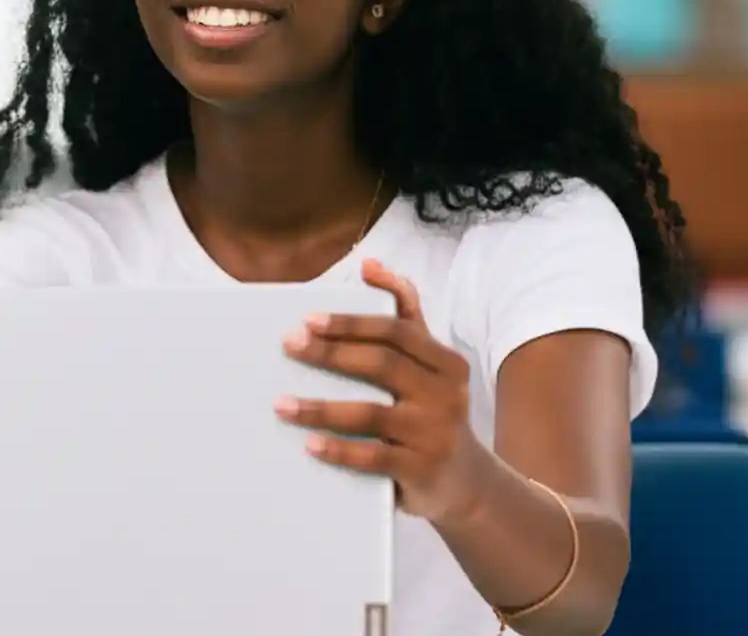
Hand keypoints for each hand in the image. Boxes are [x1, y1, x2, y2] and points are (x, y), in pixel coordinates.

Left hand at [276, 259, 483, 523]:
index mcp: (446, 363)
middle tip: (289, 346)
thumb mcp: (430, 364)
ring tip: (281, 404)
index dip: (352, 324)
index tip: (309, 319)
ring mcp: (435, 434)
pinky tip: (309, 445)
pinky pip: (373, 457)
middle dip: (331, 354)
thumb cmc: (433, 412)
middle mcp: (446, 395)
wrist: (466, 483)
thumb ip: (406, 315)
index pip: (396, 332)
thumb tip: (370, 265)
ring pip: (371, 413)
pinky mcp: (421, 470)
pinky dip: (340, 450)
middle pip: (382, 365)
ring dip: (321, 408)